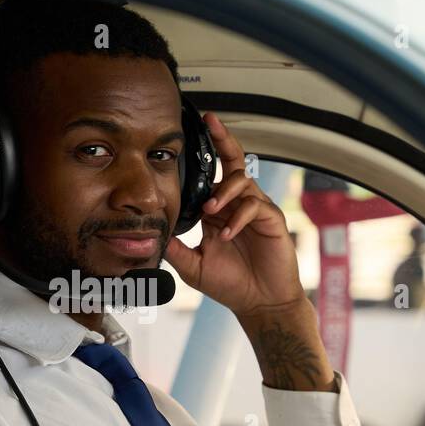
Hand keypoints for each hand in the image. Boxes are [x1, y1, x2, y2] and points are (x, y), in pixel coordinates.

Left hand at [162, 112, 304, 317]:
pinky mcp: (272, 220)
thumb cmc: (231, 284)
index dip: (204, 155)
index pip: (211, 175)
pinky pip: (255, 206)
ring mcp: (257, 210)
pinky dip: (237, 218)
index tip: (188, 136)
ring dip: (224, 193)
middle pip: (234, 161)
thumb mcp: (191, 266)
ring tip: (210, 212)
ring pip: (242, 181)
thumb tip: (152, 234)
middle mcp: (237, 205)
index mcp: (218, 211)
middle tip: (211, 122)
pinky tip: (226, 235)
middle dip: (223, 139)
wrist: (259, 303)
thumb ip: (174, 249)